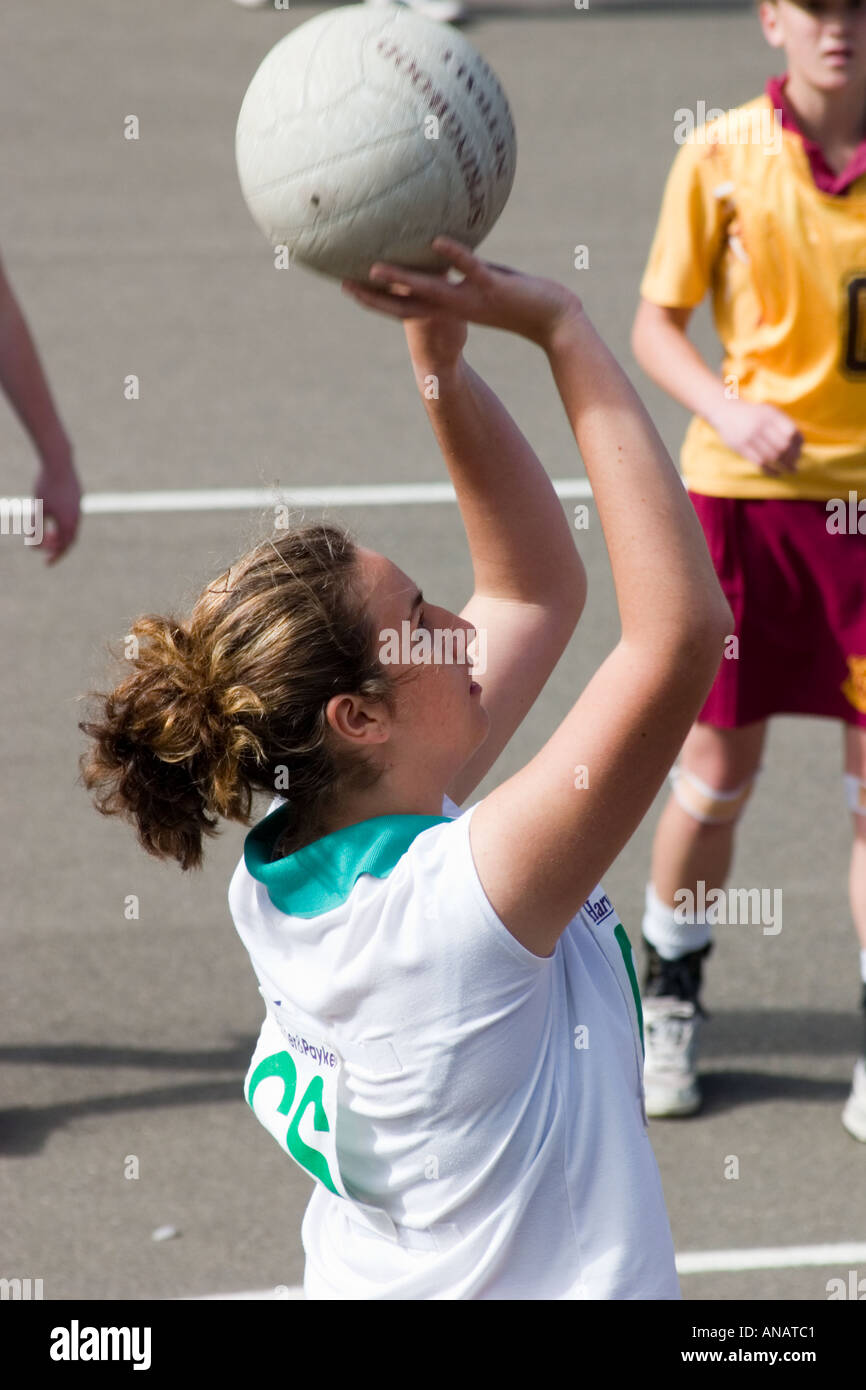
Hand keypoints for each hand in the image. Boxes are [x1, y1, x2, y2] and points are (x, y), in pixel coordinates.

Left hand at [33, 451, 81, 563]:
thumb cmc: (46, 486)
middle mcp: (77, 517)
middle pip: (69, 539)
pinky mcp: (77, 498)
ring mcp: (79, 507)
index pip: (63, 547)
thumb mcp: (37, 509)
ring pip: (71, 528)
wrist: (59, 462)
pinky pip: (72, 517)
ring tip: (46, 533)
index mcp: (68, 522)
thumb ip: (35, 528)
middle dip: (56, 546)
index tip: (46, 564)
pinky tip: (52, 517)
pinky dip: (62, 523)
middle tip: (44, 550)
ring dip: (59, 534)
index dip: (54, 556)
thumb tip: (33, 545)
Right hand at [342, 237, 581, 348]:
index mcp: (451, 308)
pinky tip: (437, 241)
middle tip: (344, 284)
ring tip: (376, 268)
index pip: (407, 306)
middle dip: (375, 295)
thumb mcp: (485, 283)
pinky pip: (470, 270)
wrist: (554, 319)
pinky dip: (454, 256)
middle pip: (408, 304)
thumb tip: (444, 246)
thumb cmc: (520, 298)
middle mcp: (456, 307)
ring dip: (403, 280)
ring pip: (431, 290)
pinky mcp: (494, 287)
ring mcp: (472, 298)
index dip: (377, 300)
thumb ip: (463, 270)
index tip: (349, 286)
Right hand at [708, 400, 801, 475]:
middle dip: (793, 457)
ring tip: (791, 469)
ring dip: (785, 465)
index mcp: (771, 415)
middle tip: (796, 463)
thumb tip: (800, 443)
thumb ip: (784, 424)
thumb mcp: (769, 412)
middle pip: (783, 446)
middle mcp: (760, 425)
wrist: (726, 411)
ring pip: (772, 456)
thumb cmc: (754, 414)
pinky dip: (771, 470)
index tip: (800, 450)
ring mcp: (750, 436)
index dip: (798, 443)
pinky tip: (777, 473)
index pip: (791, 432)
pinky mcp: (741, 447)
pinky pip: (759, 462)